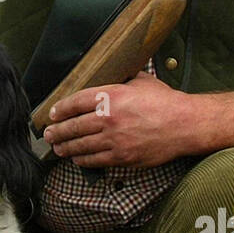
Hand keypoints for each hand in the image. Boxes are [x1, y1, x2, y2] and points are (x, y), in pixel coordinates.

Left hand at [42, 72, 197, 168]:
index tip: (53, 113)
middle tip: (48, 134)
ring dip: (65, 148)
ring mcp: (114, 139)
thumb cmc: (165, 101)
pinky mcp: (122, 157)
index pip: (76, 102)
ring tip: (57, 148)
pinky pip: (95, 160)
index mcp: (111, 95)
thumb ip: (121, 79)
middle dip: (57, 132)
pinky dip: (82, 159)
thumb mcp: (141, 81)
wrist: (185, 124)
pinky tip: (77, 158)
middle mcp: (109, 117)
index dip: (61, 108)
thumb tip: (112, 73)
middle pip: (73, 126)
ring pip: (81, 146)